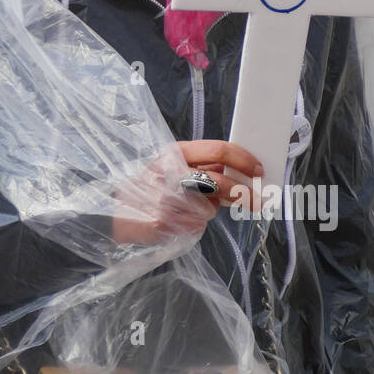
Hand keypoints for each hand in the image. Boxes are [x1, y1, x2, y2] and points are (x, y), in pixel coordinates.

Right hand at [113, 140, 263, 244]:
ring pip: (211, 206)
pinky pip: (197, 224)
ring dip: (208, 210)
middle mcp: (171, 172)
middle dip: (245, 193)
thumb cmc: (149, 188)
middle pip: (220, 181)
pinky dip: (193, 223)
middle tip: (258, 201)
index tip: (258, 169)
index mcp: (175, 153)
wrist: (115, 214)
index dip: (243, 159)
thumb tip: (239, 172)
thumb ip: (201, 166)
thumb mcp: (171, 167)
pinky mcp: (165, 221)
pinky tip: (177, 219)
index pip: (217, 150)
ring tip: (188, 208)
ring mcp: (167, 197)